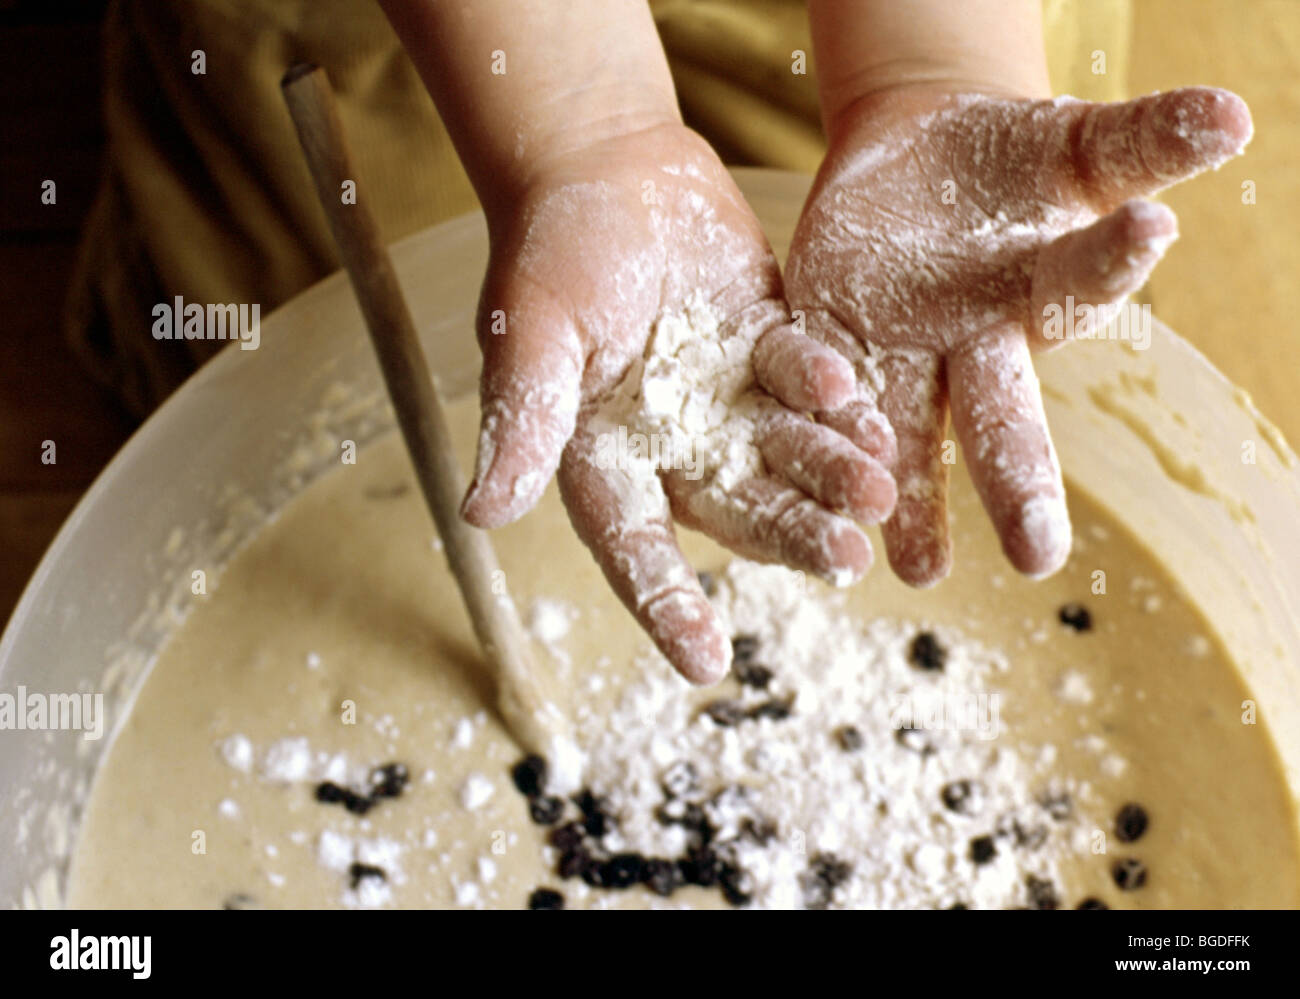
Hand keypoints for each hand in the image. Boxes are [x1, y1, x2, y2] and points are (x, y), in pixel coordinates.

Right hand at [462, 123, 896, 683]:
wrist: (607, 166)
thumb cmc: (550, 250)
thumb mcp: (531, 335)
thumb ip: (521, 419)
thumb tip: (481, 511)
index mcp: (605, 458)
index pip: (634, 546)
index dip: (666, 603)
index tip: (705, 663)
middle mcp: (672, 445)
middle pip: (735, 510)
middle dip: (788, 536)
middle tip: (842, 559)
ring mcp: (726, 401)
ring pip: (785, 457)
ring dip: (829, 474)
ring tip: (875, 488)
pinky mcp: (768, 350)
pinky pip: (808, 385)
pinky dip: (833, 396)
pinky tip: (862, 403)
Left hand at [786, 83, 1251, 585]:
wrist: (912, 164)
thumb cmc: (1012, 164)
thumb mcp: (1073, 146)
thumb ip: (1140, 141)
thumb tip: (1234, 113)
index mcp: (1042, 295)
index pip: (1080, 284)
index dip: (1112, 258)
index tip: (1146, 230)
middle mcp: (973, 348)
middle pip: (997, 417)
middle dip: (1014, 484)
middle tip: (1038, 555)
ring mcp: (895, 355)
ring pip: (903, 435)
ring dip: (907, 496)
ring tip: (914, 570)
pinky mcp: (819, 341)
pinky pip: (809, 385)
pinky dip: (810, 416)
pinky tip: (810, 465)